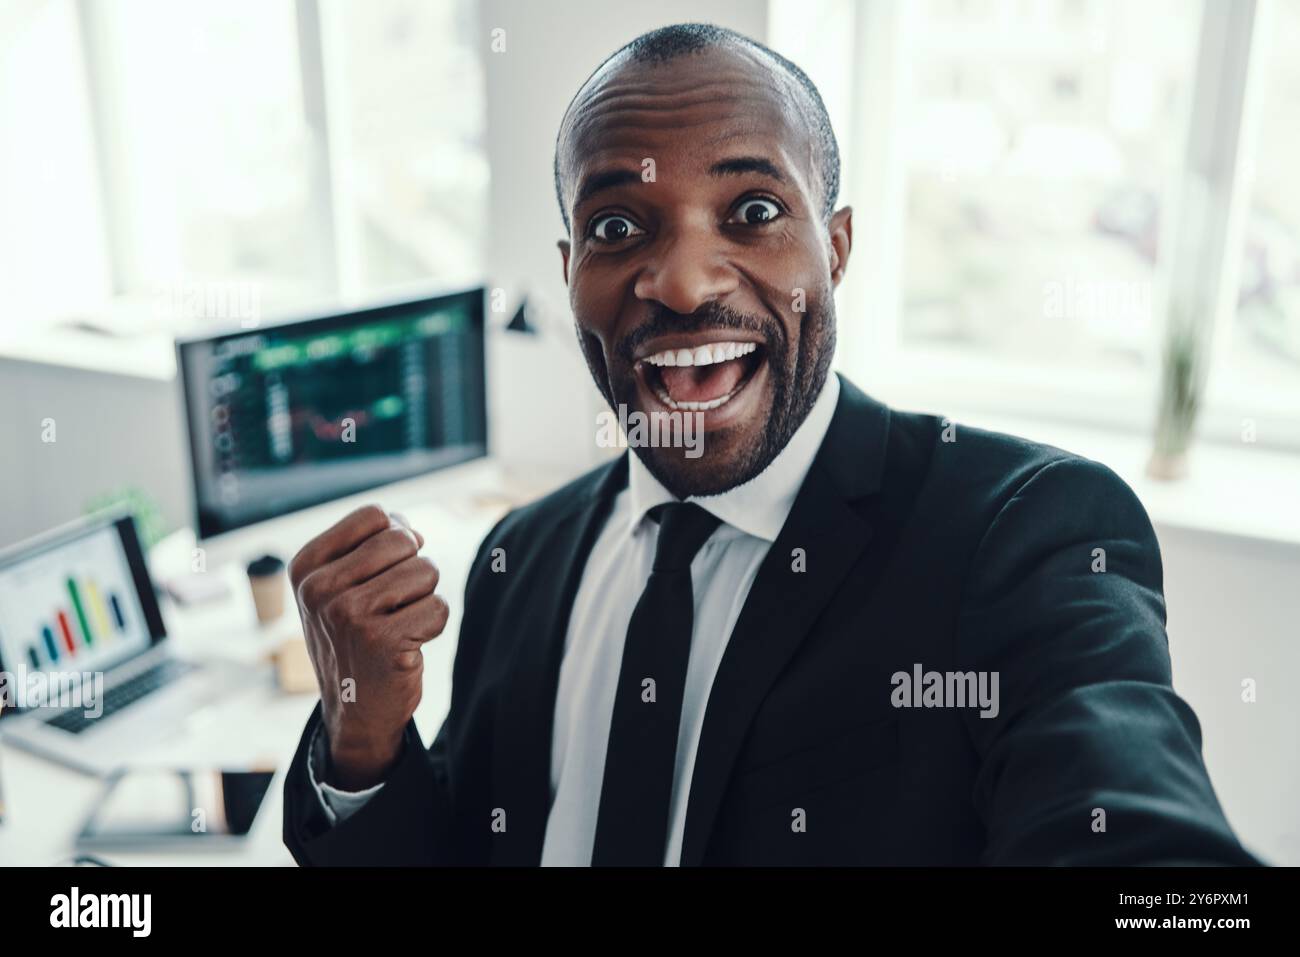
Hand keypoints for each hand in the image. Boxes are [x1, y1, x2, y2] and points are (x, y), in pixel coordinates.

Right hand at [288, 505, 446, 789]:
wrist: (355, 709)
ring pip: (425, 571)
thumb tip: (412, 531)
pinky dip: (433, 625)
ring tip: (397, 625)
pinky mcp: (382, 641)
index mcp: (305, 567)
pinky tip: (406, 646)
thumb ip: (373, 545)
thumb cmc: (355, 637)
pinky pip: (438, 607)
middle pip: (402, 540)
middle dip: (412, 568)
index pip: (374, 516)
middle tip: (392, 604)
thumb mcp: (342, 587)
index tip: (380, 574)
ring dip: (423, 598)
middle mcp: (319, 589)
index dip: (394, 539)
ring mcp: (348, 615)